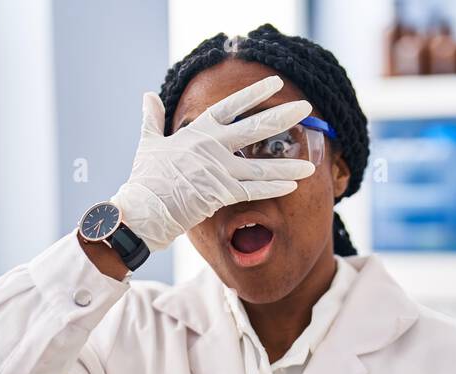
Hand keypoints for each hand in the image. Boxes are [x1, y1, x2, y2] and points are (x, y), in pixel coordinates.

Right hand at [110, 76, 316, 251]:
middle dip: (282, 117)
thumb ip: (152, 118)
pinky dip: (274, 188)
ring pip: (261, 166)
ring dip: (288, 165)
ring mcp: (219, 170)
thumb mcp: (148, 142)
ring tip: (311, 163)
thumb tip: (148, 95)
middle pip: (254, 128)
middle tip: (306, 108)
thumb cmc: (146, 177)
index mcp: (198, 131)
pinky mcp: (222, 194)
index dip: (254, 93)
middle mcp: (212, 147)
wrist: (144, 208)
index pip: (230, 106)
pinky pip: (254, 191)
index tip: (275, 82)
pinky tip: (293, 185)